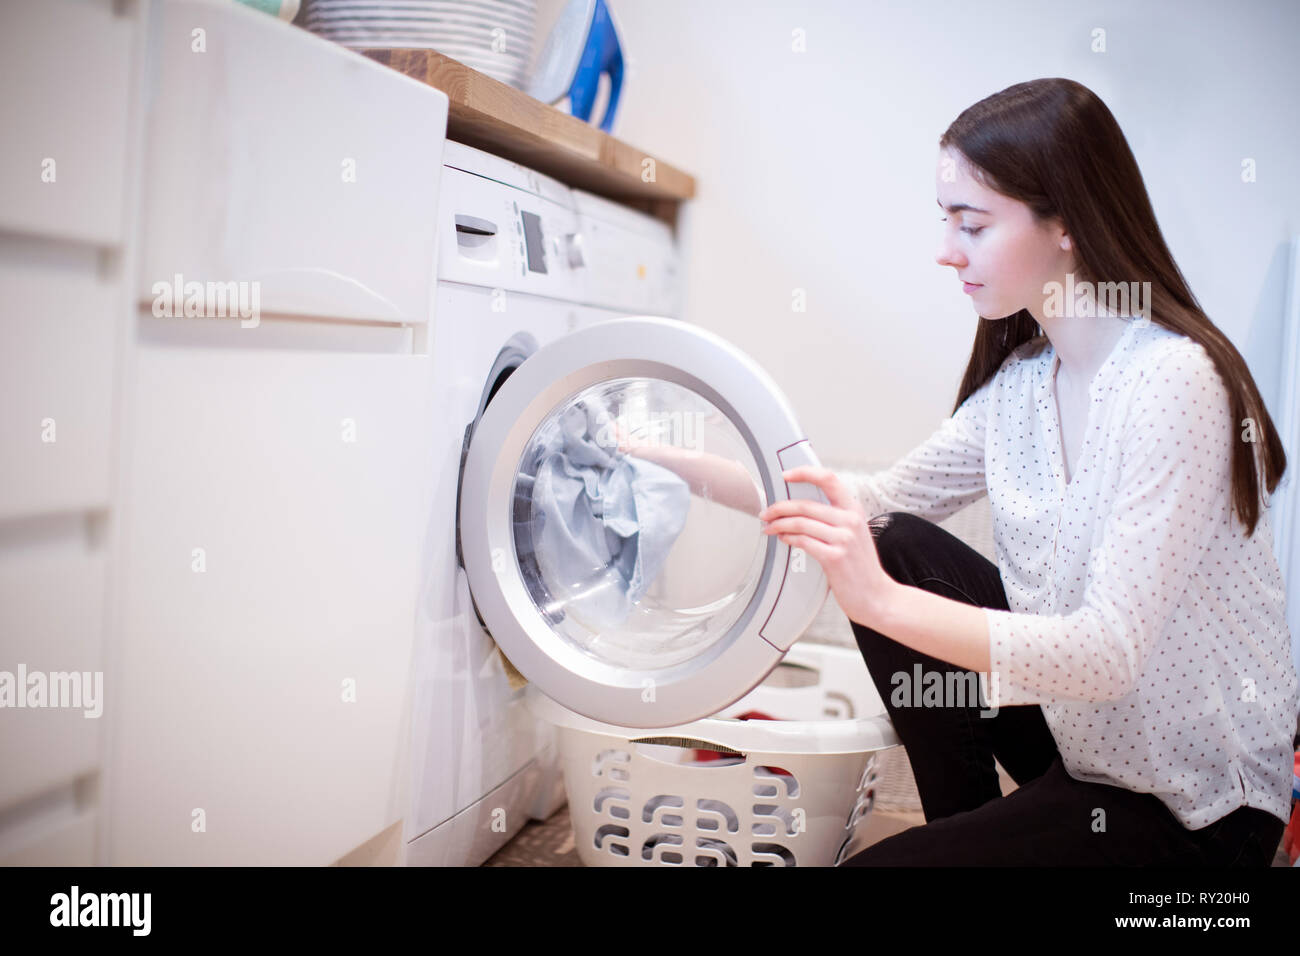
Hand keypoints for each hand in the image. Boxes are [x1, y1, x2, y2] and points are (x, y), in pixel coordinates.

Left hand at [758, 466, 896, 629]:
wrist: (876, 595)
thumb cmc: (861, 566)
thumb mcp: (855, 533)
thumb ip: (835, 517)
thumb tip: (802, 508)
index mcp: (854, 510)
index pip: (829, 479)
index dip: (805, 473)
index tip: (786, 475)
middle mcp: (850, 521)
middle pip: (805, 505)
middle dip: (779, 507)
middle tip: (767, 512)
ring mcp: (843, 539)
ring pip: (800, 523)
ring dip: (778, 524)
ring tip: (770, 527)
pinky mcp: (834, 557)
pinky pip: (802, 542)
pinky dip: (788, 539)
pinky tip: (783, 539)